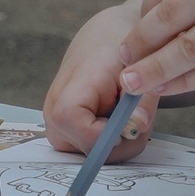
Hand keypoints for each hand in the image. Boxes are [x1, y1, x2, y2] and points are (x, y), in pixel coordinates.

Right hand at [43, 3, 158, 162]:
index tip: (128, 121)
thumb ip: (141, 101)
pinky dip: (111, 139)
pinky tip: (113, 117)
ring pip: (94, 154)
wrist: (100, 40)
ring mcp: (55, 127)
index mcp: (68, 93)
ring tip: (123, 110)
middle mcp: (53, 115)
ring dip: (119, 140)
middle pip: (89, 150)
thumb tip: (136, 128)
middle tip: (134, 111)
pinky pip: (92, 149)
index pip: (79, 129)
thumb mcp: (137, 69)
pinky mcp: (63, 133)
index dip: (108, 134)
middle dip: (121, 140)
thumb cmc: (117, 52)